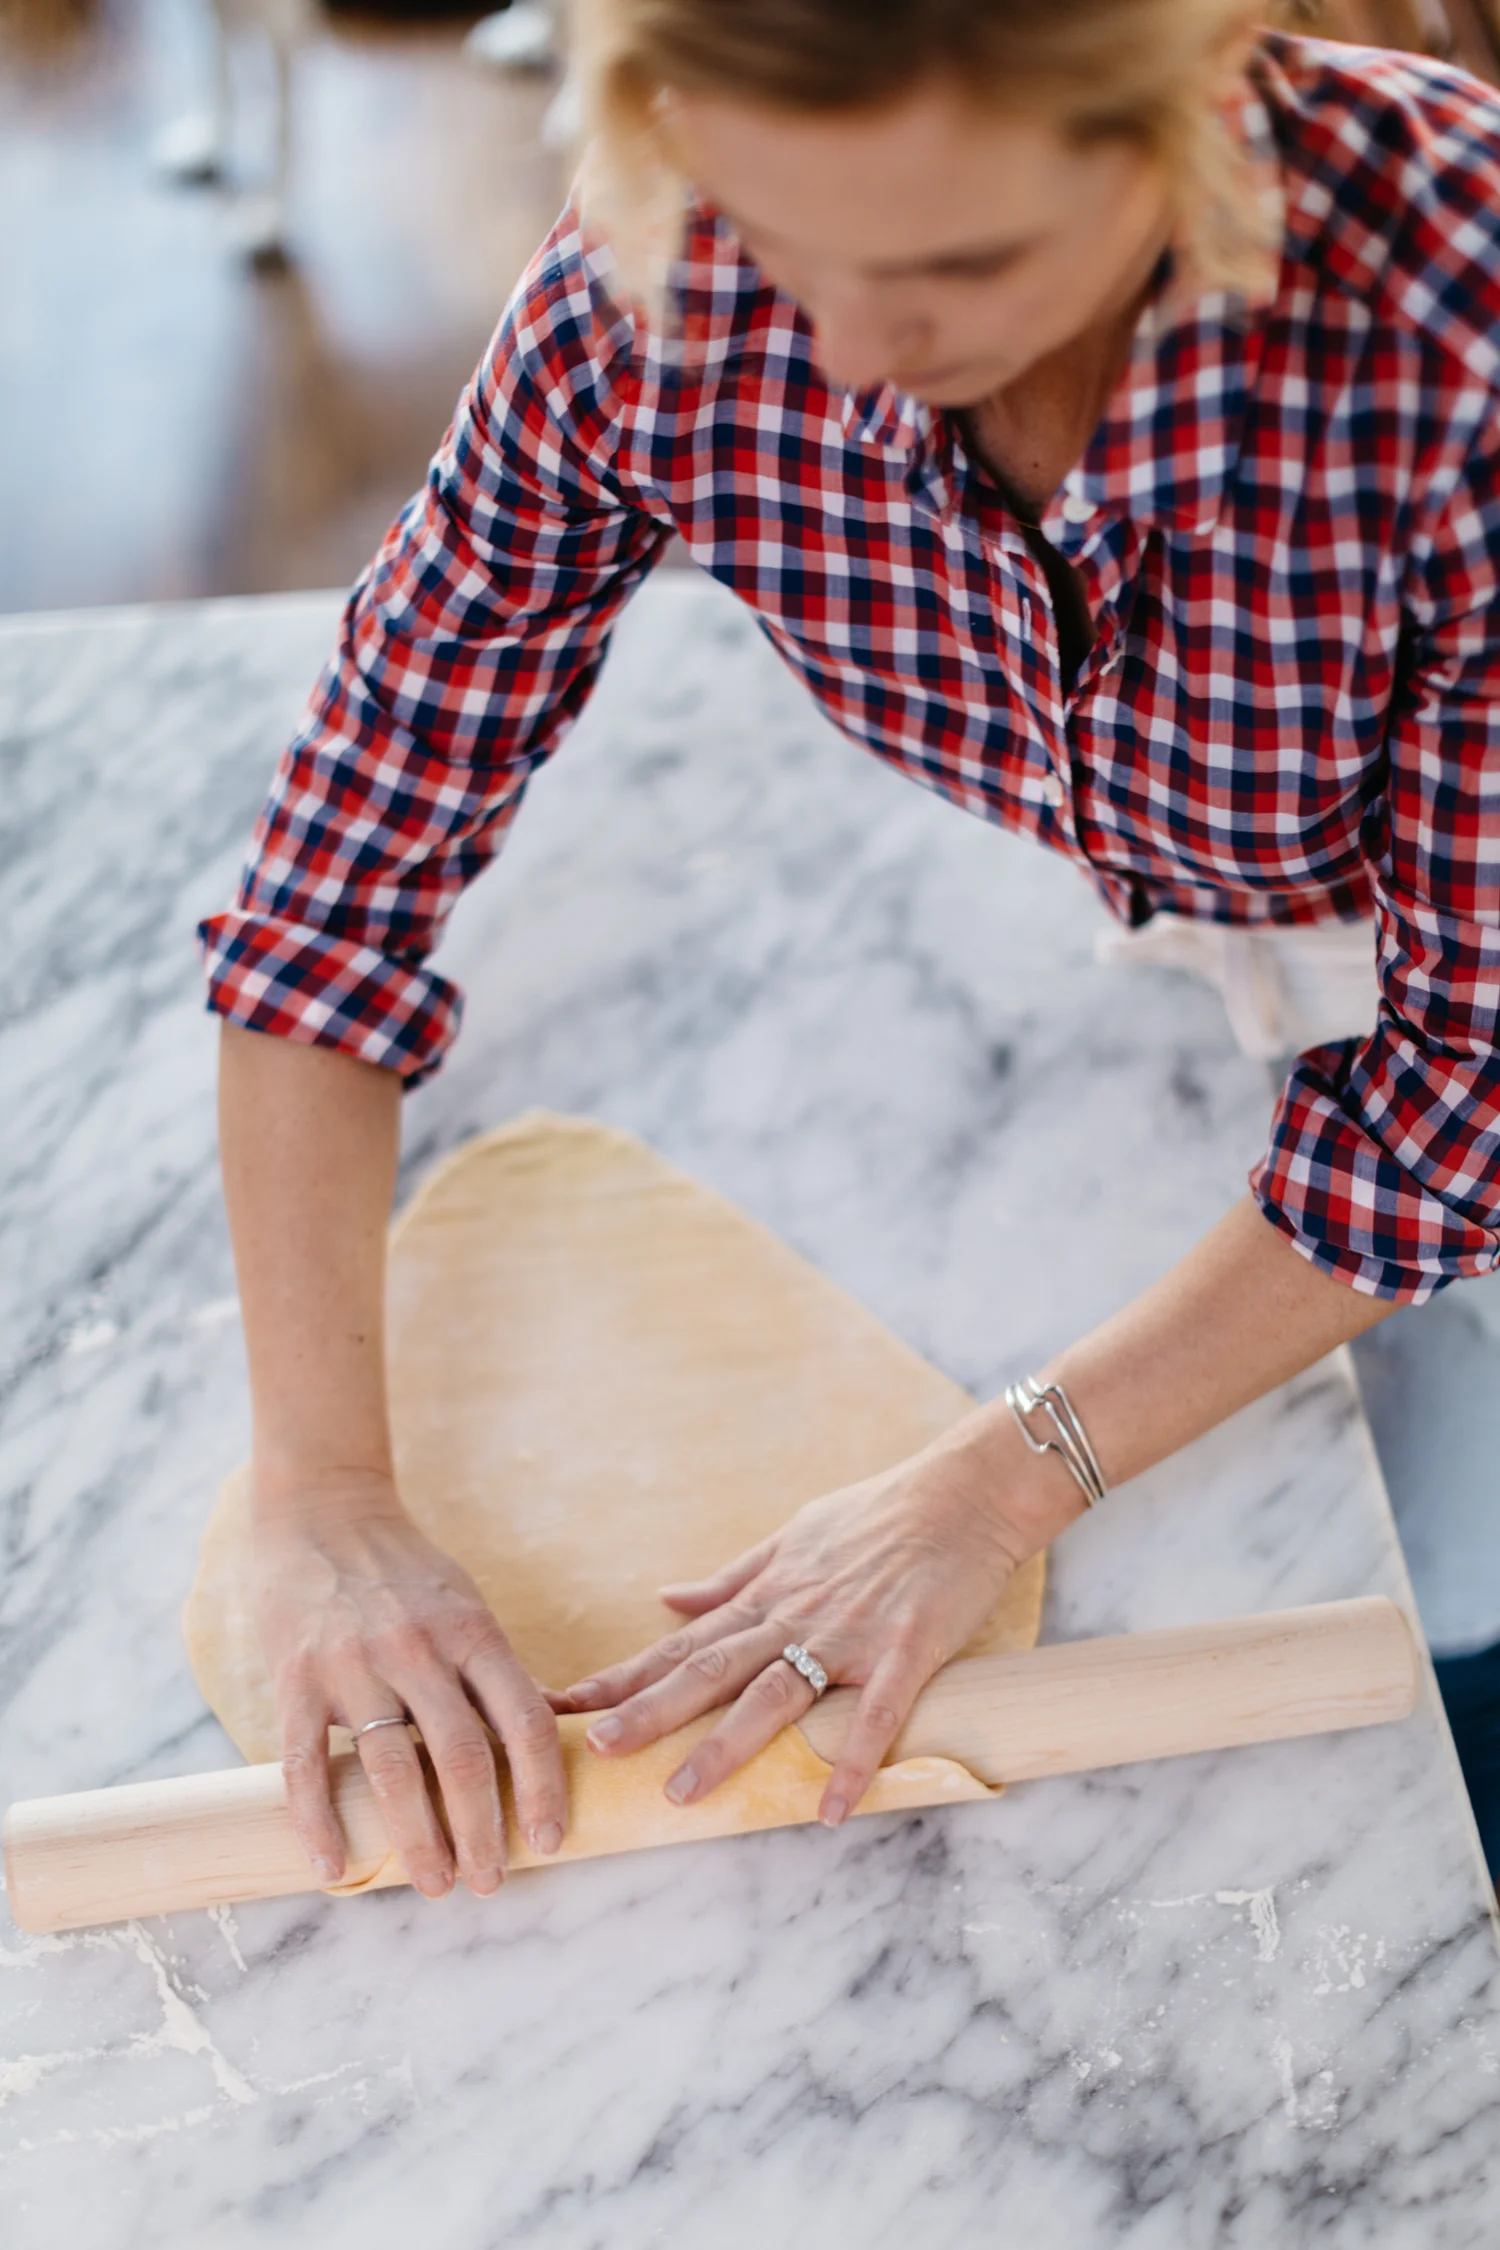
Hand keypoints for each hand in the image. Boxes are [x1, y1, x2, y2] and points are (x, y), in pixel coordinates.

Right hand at [254, 1479, 566, 1897]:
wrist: (321, 1511)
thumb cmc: (404, 1570)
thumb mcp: (465, 1606)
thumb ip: (496, 1671)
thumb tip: (552, 1731)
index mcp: (472, 1633)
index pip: (525, 1720)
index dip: (544, 1785)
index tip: (552, 1838)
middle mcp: (419, 1650)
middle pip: (464, 1758)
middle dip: (483, 1832)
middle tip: (491, 1882)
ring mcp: (354, 1665)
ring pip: (392, 1770)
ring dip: (419, 1839)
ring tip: (436, 1884)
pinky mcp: (296, 1678)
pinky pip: (306, 1762)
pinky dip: (319, 1820)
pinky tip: (335, 1866)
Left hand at [557, 1412, 1069, 1826]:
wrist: (962, 1494)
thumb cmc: (878, 1515)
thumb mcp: (791, 1537)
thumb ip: (731, 1578)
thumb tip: (667, 1596)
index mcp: (764, 1595)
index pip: (679, 1646)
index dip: (622, 1679)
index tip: (564, 1708)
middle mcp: (793, 1615)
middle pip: (709, 1670)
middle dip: (649, 1710)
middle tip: (595, 1749)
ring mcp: (848, 1634)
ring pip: (774, 1693)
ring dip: (727, 1744)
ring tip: (683, 1792)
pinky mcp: (904, 1650)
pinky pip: (874, 1713)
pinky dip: (851, 1760)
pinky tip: (828, 1810)